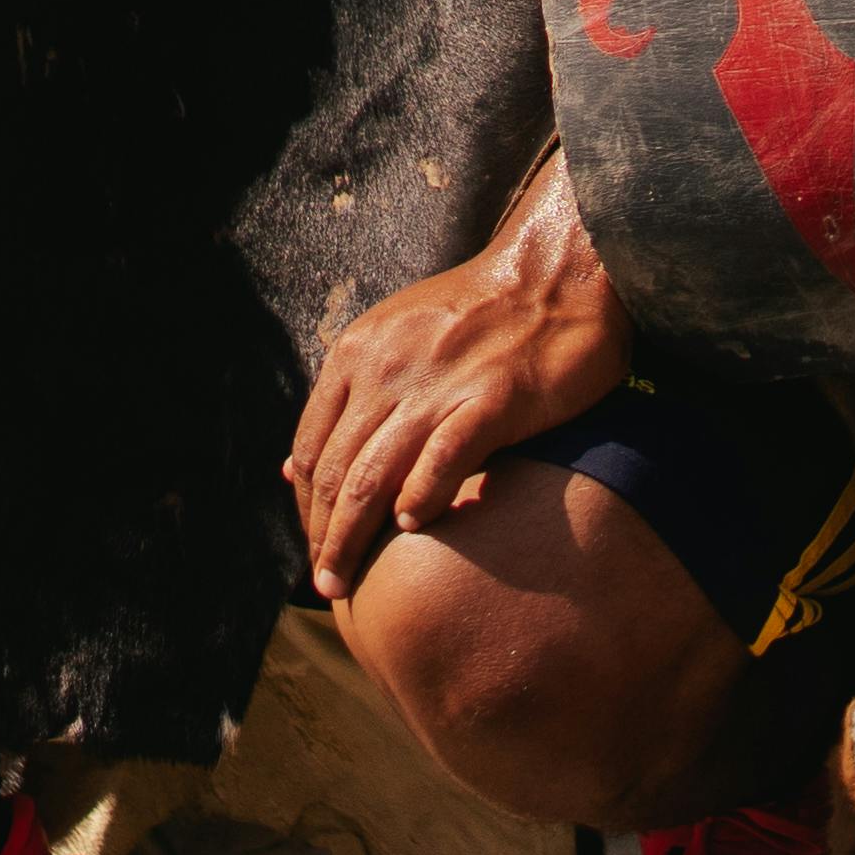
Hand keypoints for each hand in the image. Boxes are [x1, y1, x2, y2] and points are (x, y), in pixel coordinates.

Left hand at [286, 154, 630, 597]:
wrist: (560, 269)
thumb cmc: (485, 311)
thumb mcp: (397, 334)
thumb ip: (353, 394)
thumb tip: (293, 467)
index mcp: (358, 353)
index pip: (311, 450)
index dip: (306, 508)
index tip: (318, 545)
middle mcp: (385, 370)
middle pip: (334, 473)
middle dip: (322, 536)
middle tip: (327, 585)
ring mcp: (437, 385)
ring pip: (372, 478)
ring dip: (352, 539)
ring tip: (347, 583)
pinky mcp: (492, 400)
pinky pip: (441, 461)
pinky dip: (420, 499)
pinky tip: (415, 529)